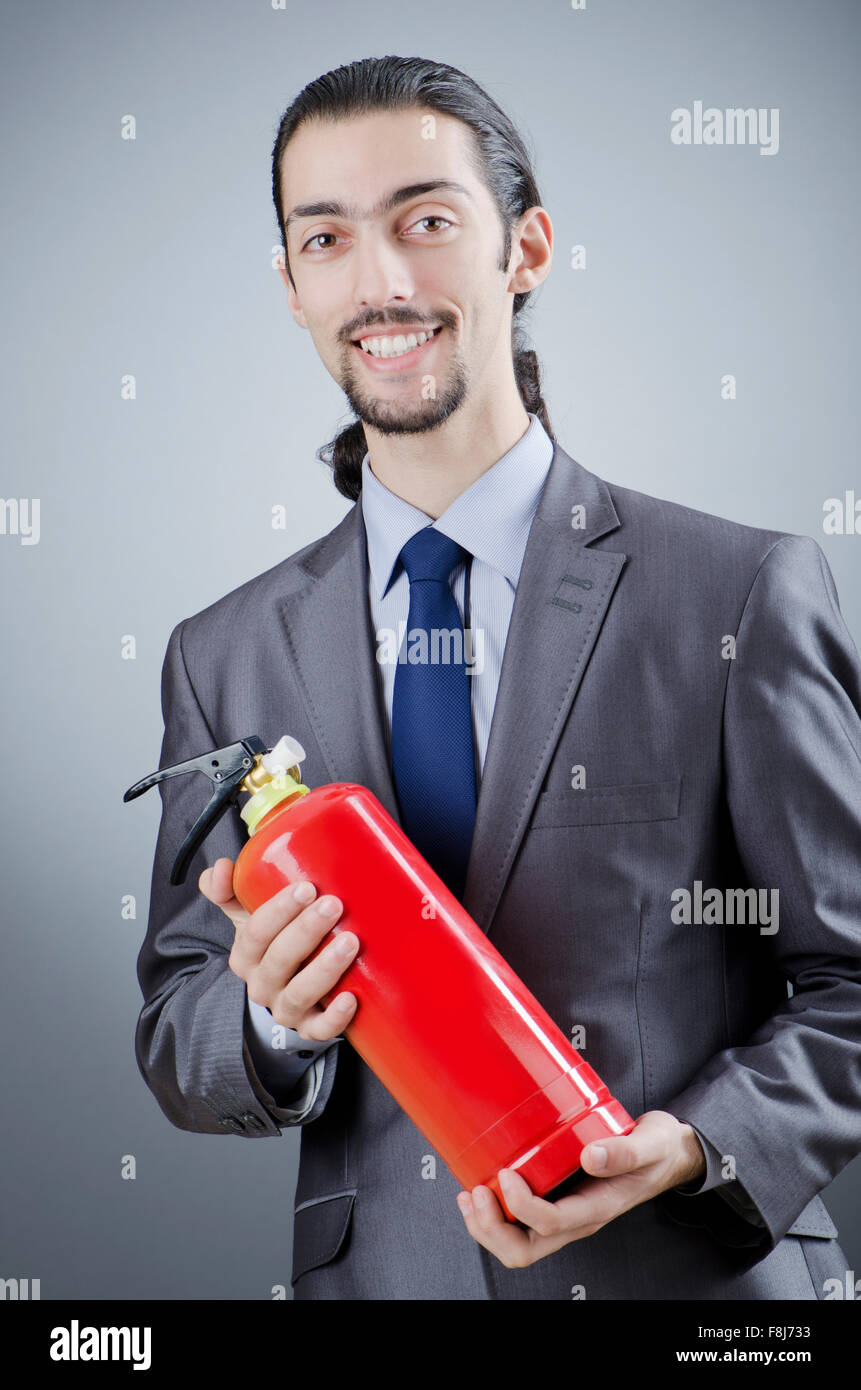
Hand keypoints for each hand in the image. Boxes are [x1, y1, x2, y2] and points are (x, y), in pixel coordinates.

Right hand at [198, 857, 358, 1038]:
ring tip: (351, 941)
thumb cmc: (274, 941)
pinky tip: (351, 998)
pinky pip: (319, 1030)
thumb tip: (220, 867)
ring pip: (299, 994)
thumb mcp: (247, 915)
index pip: (255, 933)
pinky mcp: (310, 1028)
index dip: (279, 911)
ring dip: (324, 968)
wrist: (289, 987)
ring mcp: (285, 1010)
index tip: (307, 887)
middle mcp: (261, 985)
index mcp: (245, 956)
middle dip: (306, 931)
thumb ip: (228, 888)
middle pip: (279, 960)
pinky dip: (334, 1017)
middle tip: (333, 905)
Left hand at [456, 1110, 706, 1268]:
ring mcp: (565, 1216)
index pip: (551, 1222)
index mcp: (597, 1208)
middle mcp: (576, 1220)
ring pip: (517, 1244)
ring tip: (470, 1194)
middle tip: (478, 1191)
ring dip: (486, 1226)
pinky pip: (518, 1225)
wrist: (667, 1157)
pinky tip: (482, 1188)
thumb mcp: (650, 1144)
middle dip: (492, 1228)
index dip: (520, 1204)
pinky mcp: (556, 1204)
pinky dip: (492, 1213)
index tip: (507, 1172)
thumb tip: (590, 1156)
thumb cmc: (657, 1151)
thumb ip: (623, 1151)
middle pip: (524, 1249)